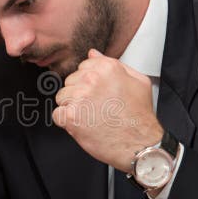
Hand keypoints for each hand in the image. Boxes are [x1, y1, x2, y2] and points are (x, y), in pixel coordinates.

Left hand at [52, 49, 162, 172]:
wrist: (139, 144)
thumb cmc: (140, 116)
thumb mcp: (138, 82)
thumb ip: (115, 64)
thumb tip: (93, 54)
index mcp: (106, 68)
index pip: (82, 68)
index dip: (89, 83)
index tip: (98, 94)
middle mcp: (91, 80)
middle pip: (70, 82)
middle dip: (79, 94)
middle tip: (96, 108)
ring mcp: (80, 97)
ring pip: (62, 97)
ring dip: (72, 108)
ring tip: (90, 117)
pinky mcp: (71, 116)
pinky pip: (57, 114)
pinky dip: (66, 122)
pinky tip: (83, 125)